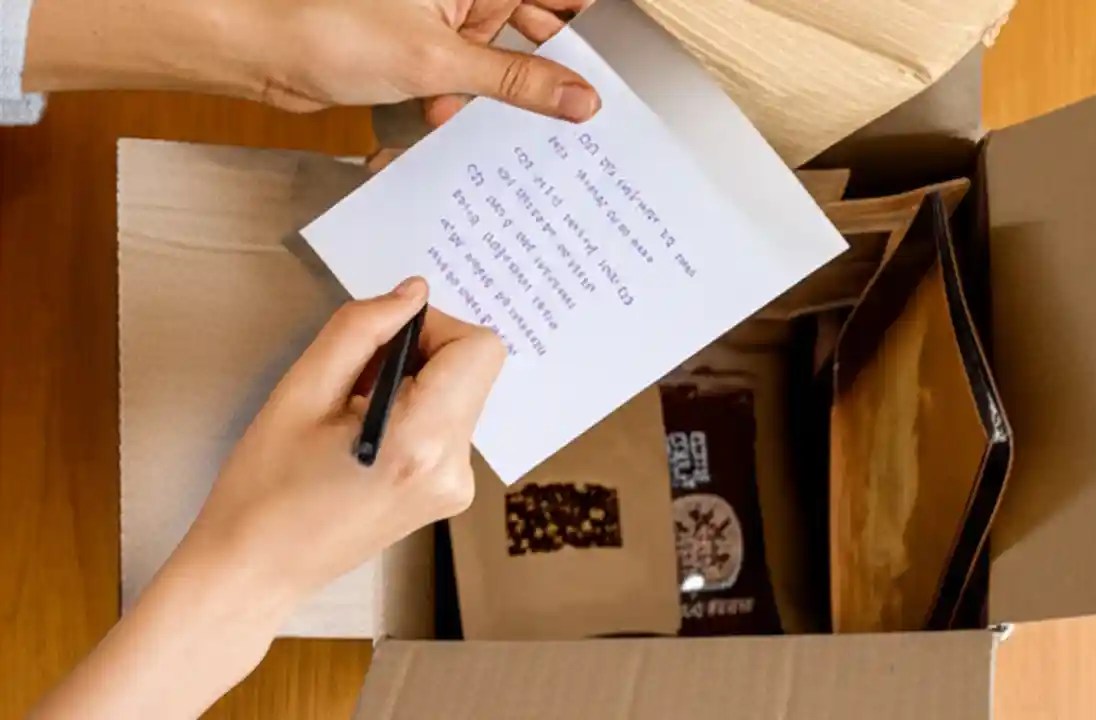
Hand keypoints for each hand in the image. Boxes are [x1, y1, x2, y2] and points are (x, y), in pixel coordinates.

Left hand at [24, 0, 599, 122]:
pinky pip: (465, 77)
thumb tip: (580, 97)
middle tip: (582, 112)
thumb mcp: (439, 60)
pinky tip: (451, 120)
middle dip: (553, 68)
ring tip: (514, 127)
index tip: (623, 61)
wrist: (257, 50)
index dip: (590, 22)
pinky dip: (464, 102)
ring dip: (502, 94)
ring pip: (500, 58)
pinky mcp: (420, 50)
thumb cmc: (329, 26)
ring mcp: (441, 19)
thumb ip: (517, 80)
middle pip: (535, 24)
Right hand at [178, 277, 503, 611]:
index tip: (382, 342)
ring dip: (412, 384)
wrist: (254, 571)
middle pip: (471, 370)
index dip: (435, 328)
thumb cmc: (264, 487)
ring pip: (458, 394)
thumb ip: (362, 329)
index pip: (479, 349)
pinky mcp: (447, 494)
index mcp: (423, 442)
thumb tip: (414, 294)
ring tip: (349, 414)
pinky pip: (447, 424)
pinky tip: (362, 435)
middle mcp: (455, 468)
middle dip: (417, 356)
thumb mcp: (300, 390)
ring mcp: (457, 487)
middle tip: (351, 382)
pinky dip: (413, 412)